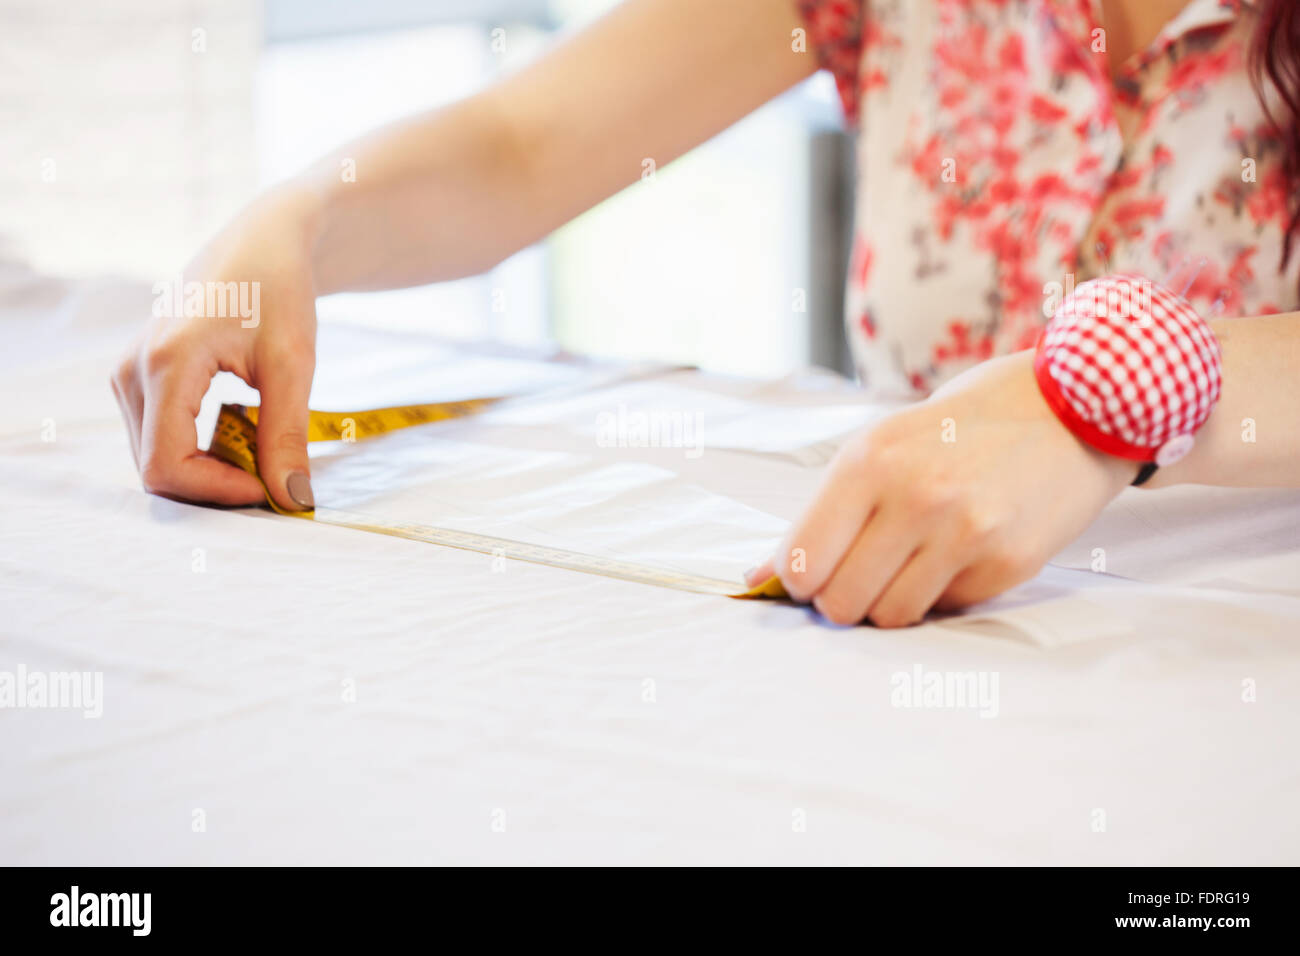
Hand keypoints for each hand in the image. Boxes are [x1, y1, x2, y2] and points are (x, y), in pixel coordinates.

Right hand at [111, 188, 320, 510]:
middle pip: (155, 469)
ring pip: (155, 458)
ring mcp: (128, 375)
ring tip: (264, 448)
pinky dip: (202, 452)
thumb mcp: (292, 363)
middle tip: (275, 472)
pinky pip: (159, 437)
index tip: (273, 486)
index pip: (166, 466)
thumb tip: (292, 500)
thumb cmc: (279, 290)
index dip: (219, 491)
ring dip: (209, 471)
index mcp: (163, 364)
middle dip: (215, 486)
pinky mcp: (138, 378)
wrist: (263, 242)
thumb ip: (285, 434)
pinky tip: (245, 433)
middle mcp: (131, 372)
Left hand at [744, 351, 1135, 626]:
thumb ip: (822, 513)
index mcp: (869, 460)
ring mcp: (965, 532)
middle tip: (862, 573)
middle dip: (841, 598)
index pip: (800, 561)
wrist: (1070, 407)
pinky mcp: (1008, 562)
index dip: (797, 580)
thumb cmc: (958, 428)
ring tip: (910, 562)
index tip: (812, 573)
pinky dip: (942, 593)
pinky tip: (960, 552)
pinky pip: (946, 610)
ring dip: (890, 601)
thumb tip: (757, 579)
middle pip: (839, 603)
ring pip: (890, 617)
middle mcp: (915, 496)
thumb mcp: (880, 446)